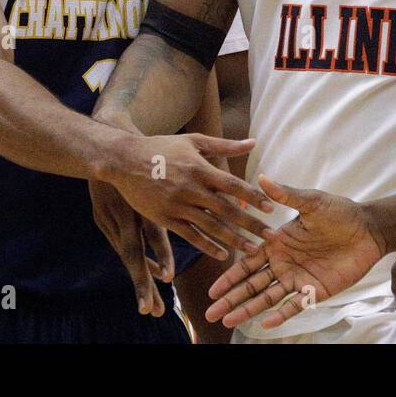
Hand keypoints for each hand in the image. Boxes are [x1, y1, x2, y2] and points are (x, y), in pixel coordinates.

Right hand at [98, 134, 273, 311]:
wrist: (124, 160)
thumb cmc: (162, 148)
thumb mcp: (193, 141)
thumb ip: (225, 145)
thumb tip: (254, 142)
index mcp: (200, 168)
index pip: (233, 185)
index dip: (253, 197)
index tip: (271, 208)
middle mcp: (191, 188)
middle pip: (227, 209)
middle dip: (251, 224)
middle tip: (271, 236)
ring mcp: (177, 205)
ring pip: (210, 226)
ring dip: (233, 239)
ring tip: (252, 249)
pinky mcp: (165, 218)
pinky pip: (190, 235)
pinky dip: (207, 246)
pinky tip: (223, 254)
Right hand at [204, 176, 385, 329]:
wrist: (369, 229)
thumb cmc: (340, 212)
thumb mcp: (311, 202)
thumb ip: (286, 195)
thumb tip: (261, 178)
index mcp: (278, 243)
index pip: (248, 263)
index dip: (230, 277)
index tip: (213, 290)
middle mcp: (284, 263)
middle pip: (252, 285)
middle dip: (231, 299)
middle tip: (211, 313)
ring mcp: (298, 278)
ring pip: (267, 298)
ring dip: (248, 309)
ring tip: (228, 322)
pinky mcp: (315, 290)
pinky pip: (295, 305)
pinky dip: (280, 315)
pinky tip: (265, 324)